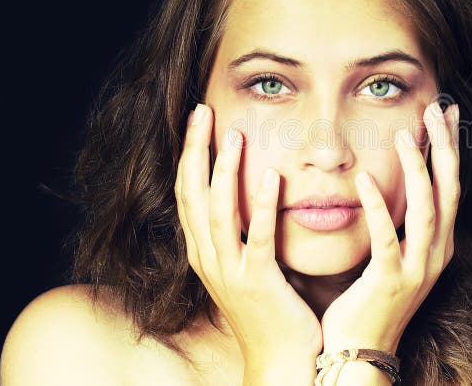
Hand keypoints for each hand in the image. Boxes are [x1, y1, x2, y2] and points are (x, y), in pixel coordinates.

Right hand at [174, 104, 321, 381]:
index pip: (188, 194)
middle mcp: (209, 259)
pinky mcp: (258, 282)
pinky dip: (263, 204)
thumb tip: (252, 192)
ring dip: (225, 170)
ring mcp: (230, 272)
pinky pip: (258, 237)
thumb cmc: (270, 311)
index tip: (199, 121)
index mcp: (205, 253)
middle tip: (204, 111)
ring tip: (234, 134)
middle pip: (193, 195)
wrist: (282, 360)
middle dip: (197, 151)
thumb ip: (243, 233)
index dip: (191, 155)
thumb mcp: (247, 267)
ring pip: (219, 212)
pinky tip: (271, 175)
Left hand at [320, 101, 460, 353]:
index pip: (451, 187)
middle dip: (445, 147)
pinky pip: (387, 236)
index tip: (448, 114)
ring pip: (427, 209)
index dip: (451, 149)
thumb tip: (385, 181)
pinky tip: (366, 178)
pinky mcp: (390, 280)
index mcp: (439, 245)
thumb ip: (397, 223)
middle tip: (437, 109)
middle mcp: (436, 254)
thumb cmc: (371, 300)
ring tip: (405, 135)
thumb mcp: (394, 257)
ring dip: (418, 169)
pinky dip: (378, 206)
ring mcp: (417, 268)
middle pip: (448, 190)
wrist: (361, 350)